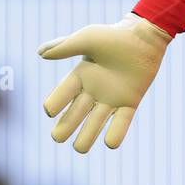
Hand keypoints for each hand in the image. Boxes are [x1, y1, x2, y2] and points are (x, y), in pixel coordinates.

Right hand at [38, 13, 171, 152]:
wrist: (144, 38)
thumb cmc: (114, 35)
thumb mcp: (87, 38)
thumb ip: (64, 46)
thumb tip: (40, 54)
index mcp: (80, 76)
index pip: (61, 95)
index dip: (54, 104)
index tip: (49, 110)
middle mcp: (93, 90)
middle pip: (75, 114)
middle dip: (65, 126)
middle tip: (58, 137)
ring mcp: (112, 98)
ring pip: (95, 123)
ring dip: (87, 136)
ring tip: (79, 148)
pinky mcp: (130, 102)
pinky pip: (122, 122)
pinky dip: (117, 133)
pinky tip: (110, 144)